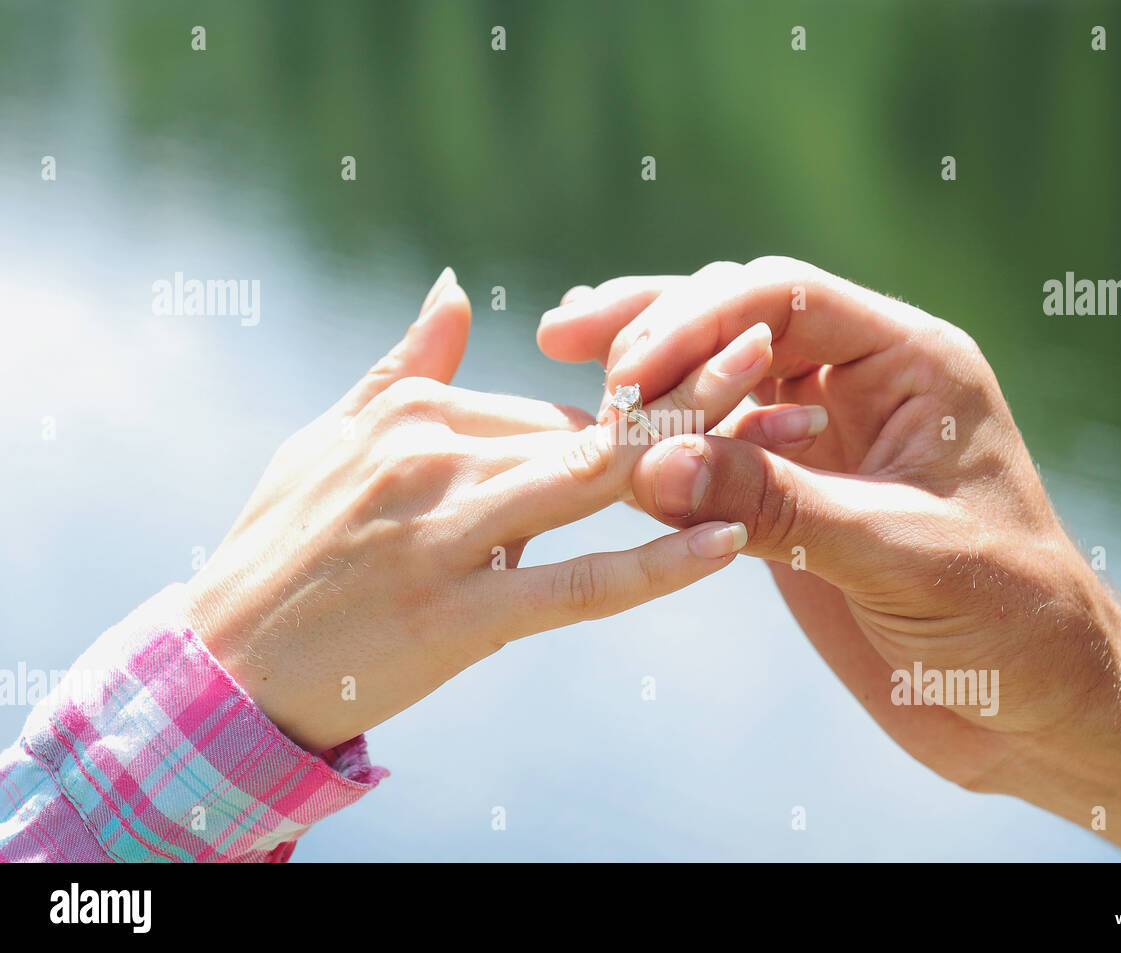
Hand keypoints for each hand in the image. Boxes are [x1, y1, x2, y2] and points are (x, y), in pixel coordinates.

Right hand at [185, 268, 766, 752]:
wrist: (222, 667)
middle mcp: (439, 454)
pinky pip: (576, 584)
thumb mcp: (330, 436)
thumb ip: (403, 363)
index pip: (558, 401)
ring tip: (791, 427)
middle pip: (598, 420)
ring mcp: (451, 534)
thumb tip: (451, 286)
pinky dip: (653, 566)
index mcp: (419, 408)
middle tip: (784, 366)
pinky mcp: (460, 614)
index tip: (723, 377)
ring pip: (600, 485)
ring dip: (703, 453)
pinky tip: (725, 545)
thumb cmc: (279, 547)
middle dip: (701, 397)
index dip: (648, 397)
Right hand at [538, 257, 1120, 859]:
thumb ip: (780, 503)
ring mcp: (822, 439)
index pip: (787, 298)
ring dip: (648, 371)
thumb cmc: (1010, 617)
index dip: (699, 318)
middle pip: (740, 318)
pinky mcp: (794, 496)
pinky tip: (603, 444)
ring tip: (565, 353)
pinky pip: (715, 453)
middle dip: (654, 322)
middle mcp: (862, 385)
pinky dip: (658, 446)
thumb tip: (653, 461)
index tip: (628, 366)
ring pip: (719, 378)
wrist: (1040, 702)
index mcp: (911, 365)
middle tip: (567, 334)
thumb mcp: (899, 553)